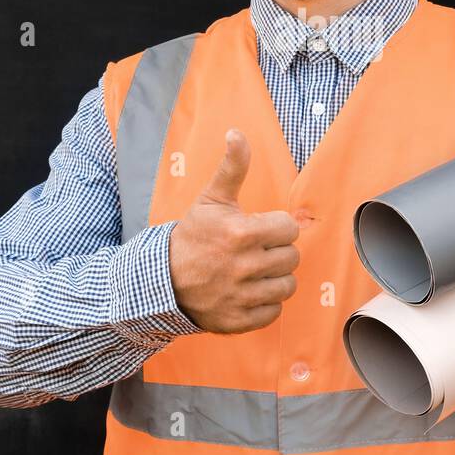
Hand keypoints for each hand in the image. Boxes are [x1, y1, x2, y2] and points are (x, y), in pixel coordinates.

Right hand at [167, 129, 300, 333]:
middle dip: (276, 252)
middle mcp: (244, 266)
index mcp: (242, 232)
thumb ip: (232, 166)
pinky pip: (274, 312)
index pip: (289, 229)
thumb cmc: (193, 235)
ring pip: (287, 285)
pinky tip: (248, 292)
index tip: (259, 229)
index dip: (276, 227)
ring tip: (254, 271)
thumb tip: (237, 133)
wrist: (162, 279)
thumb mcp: (212, 198)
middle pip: (292, 257)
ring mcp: (241, 296)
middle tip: (255, 250)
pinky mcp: (238, 321)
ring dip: (274, 278)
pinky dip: (265, 304)